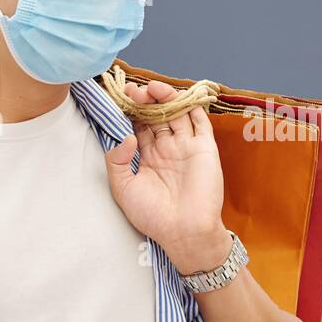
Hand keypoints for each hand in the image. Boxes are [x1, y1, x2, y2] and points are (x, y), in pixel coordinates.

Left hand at [102, 80, 231, 272]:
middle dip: (146, 100)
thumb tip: (126, 135)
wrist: (184, 232)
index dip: (131, 110)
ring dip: (166, 98)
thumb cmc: (152, 216)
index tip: (121, 97)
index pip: (139, 124)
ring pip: (177, 113)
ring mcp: (187, 146)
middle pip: (157, 114)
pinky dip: (192, 105)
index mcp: (148, 155)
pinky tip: (179, 95)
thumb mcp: (123, 188)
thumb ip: (116, 161)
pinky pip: (201, 121)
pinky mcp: (205, 148)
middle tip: (134, 92)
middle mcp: (168, 147)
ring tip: (152, 89)